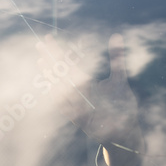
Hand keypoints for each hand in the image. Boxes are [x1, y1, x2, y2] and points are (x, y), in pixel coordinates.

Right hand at [37, 33, 143, 165]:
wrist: (125, 130)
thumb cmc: (120, 104)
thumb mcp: (119, 79)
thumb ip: (116, 58)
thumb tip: (116, 35)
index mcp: (84, 83)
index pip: (67, 64)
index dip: (58, 51)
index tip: (48, 38)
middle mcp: (78, 94)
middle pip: (61, 74)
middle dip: (51, 60)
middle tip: (40, 44)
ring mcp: (79, 107)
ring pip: (62, 91)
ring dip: (52, 79)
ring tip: (43, 63)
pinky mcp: (83, 121)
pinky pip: (69, 110)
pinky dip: (63, 101)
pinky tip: (56, 91)